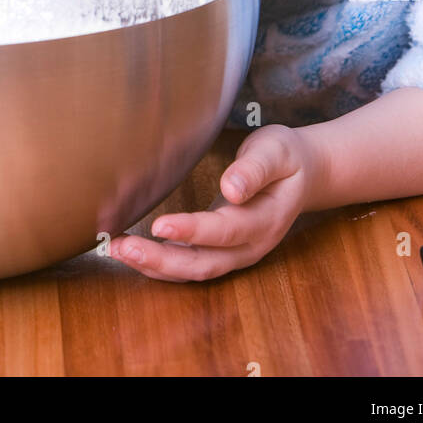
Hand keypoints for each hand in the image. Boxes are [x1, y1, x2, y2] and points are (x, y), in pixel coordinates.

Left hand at [108, 124, 325, 281]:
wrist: (304, 175)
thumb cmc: (286, 158)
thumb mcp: (276, 151)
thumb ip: (254, 169)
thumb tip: (231, 189)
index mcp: (265, 220)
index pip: (225, 230)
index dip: (192, 230)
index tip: (159, 224)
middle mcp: (250, 246)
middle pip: (204, 263)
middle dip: (161, 259)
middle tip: (122, 248)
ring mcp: (236, 254)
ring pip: (194, 271)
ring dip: (155, 266)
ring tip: (118, 251)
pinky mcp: (222, 252)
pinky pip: (191, 266)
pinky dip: (161, 265)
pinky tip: (134, 254)